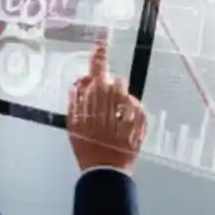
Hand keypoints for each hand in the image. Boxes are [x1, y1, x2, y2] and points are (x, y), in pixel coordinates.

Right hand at [67, 41, 146, 172]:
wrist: (105, 170)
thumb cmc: (86, 147)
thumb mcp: (73, 124)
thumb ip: (76, 100)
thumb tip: (81, 83)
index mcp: (94, 99)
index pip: (97, 70)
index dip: (98, 56)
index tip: (100, 44)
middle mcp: (113, 101)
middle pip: (113, 80)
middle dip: (108, 87)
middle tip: (103, 103)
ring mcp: (129, 111)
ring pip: (126, 93)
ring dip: (119, 99)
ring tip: (113, 116)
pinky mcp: (141, 121)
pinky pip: (137, 107)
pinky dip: (129, 112)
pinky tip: (122, 125)